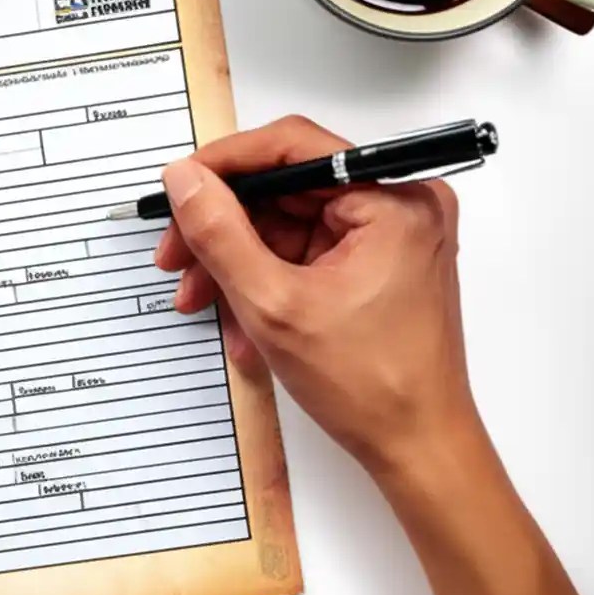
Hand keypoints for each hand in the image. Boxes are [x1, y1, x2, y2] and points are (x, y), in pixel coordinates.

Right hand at [157, 117, 585, 594]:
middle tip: (177, 256)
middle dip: (223, 228)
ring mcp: (387, 237)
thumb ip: (221, 234)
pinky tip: (237, 320)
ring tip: (199, 298)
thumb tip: (185, 181)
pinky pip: (302, 255)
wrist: (416, 447)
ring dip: (235, 262)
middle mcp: (398, 205)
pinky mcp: (373, 265)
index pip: (292, 147)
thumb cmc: (373, 385)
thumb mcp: (274, 304)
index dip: (225, 165)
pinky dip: (263, 282)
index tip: (180, 187)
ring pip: (286, 225)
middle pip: (284, 189)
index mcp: (394, 199)